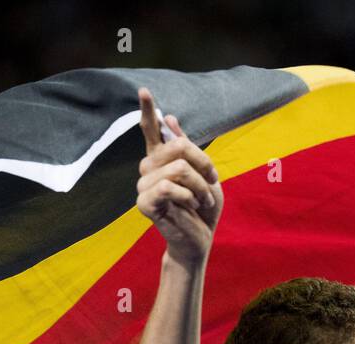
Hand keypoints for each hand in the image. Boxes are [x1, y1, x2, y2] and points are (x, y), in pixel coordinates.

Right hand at [136, 88, 222, 266]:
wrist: (200, 240)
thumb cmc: (203, 209)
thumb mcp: (204, 175)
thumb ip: (188, 149)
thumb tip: (169, 117)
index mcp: (162, 160)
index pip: (151, 131)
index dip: (147, 110)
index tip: (144, 91)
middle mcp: (149, 168)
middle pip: (178, 146)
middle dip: (203, 163)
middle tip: (210, 183)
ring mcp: (144, 185)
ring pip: (178, 168)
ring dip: (199, 186)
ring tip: (201, 201)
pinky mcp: (144, 202)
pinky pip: (169, 186)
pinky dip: (188, 196)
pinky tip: (190, 207)